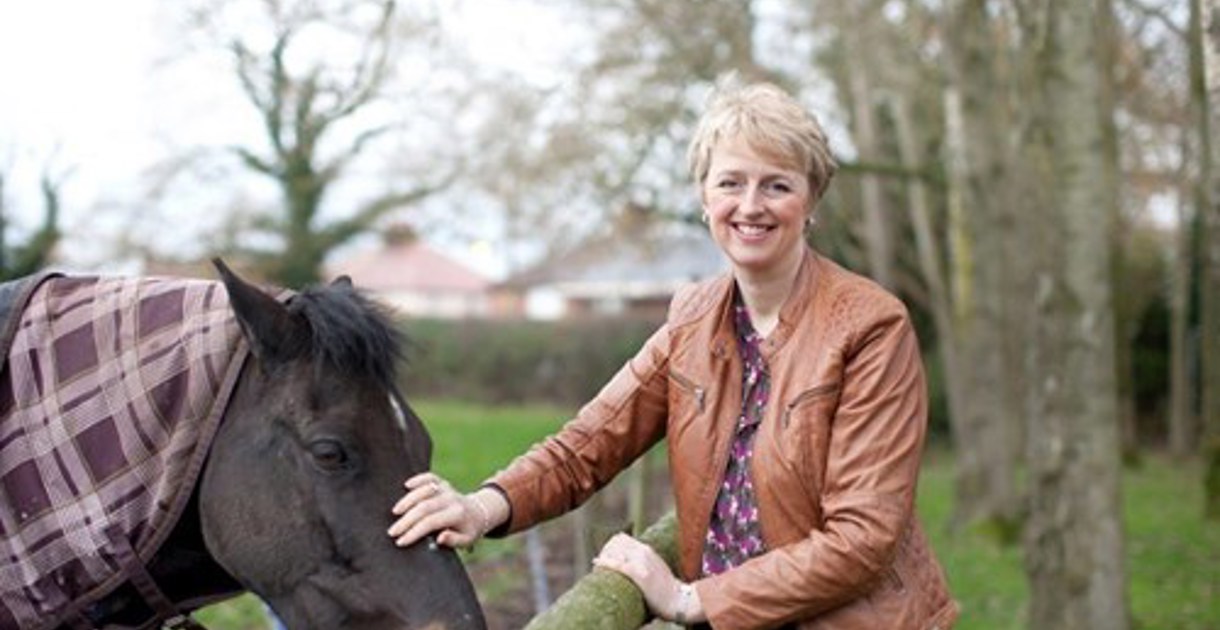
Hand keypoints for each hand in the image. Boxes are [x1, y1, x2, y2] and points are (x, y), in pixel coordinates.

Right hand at [387, 473, 504, 548]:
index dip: (414, 532)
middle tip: (392, 532)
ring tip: (395, 512)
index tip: (400, 541)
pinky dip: (418, 479)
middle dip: (406, 520)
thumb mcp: (466, 540)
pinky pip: (430, 477)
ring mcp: (447, 489)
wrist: (478, 512)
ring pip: (424, 491)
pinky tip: (406, 485)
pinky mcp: (443, 483)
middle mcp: (451, 499)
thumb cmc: (468, 530)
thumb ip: (454, 540)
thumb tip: (440, 537)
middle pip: (424, 507)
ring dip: (407, 501)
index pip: (431, 522)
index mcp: (457, 514)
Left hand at [592, 533, 704, 623]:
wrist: (678, 599)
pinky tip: (596, 564)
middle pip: (615, 542)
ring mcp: (641, 562)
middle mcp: (644, 552)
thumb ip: (643, 559)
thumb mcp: (655, 566)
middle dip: (604, 550)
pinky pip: (617, 564)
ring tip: (597, 565)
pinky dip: (605, 562)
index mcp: (647, 549)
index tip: (605, 555)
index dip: (610, 545)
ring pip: (614, 550)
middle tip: (599, 561)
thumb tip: (627, 560)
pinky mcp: (639, 574)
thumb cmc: (666, 587)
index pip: (621, 538)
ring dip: (603, 556)